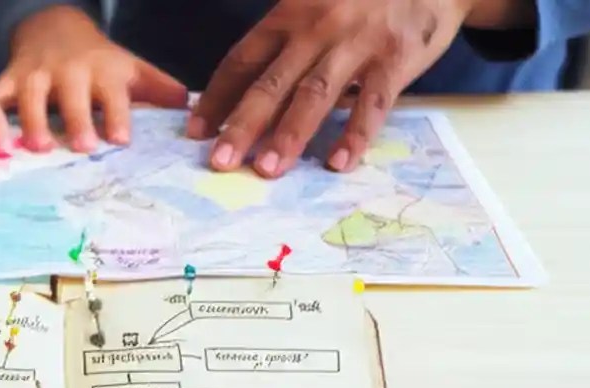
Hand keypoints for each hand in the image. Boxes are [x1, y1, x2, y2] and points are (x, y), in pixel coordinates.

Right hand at [0, 6, 186, 152]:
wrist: (54, 27)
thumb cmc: (98, 61)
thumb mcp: (129, 68)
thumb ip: (157, 89)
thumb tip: (192, 107)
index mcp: (102, 72)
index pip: (112, 95)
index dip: (117, 115)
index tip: (120, 139)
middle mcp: (69, 73)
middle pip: (72, 97)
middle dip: (77, 119)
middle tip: (83, 146)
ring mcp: (35, 76)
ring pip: (31, 98)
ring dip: (33, 121)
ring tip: (37, 148)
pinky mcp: (8, 80)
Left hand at [187, 0, 473, 176]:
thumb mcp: (314, 5)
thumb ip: (283, 43)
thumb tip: (242, 95)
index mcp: (289, 15)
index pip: (242, 60)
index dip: (216, 96)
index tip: (195, 131)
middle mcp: (317, 29)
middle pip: (271, 83)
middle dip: (242, 125)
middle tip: (220, 162)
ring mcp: (356, 44)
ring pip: (314, 94)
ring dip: (289, 134)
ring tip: (268, 170)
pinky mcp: (395, 59)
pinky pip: (372, 103)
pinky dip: (355, 135)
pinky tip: (337, 163)